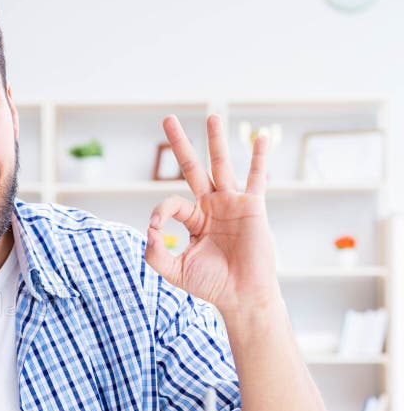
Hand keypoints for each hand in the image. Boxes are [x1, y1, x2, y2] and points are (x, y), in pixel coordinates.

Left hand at [144, 115, 278, 316]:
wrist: (241, 296)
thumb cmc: (211, 285)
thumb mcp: (175, 271)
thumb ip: (155, 254)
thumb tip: (149, 230)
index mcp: (194, 219)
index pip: (172, 202)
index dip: (162, 211)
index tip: (158, 226)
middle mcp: (211, 207)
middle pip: (192, 168)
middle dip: (180, 144)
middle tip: (167, 118)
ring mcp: (232, 204)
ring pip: (221, 165)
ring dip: (216, 140)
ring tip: (212, 115)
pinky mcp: (252, 206)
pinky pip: (255, 178)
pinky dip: (259, 158)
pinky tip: (260, 136)